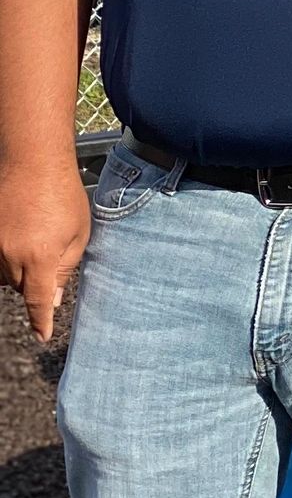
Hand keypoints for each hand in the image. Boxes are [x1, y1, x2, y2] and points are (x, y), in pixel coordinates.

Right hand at [0, 159, 89, 341]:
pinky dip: (5, 259)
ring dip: (18, 270)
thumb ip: (65, 267)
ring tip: (34, 242)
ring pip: (3, 275)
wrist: (33, 163)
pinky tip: (18, 241)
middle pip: (20, 287)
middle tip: (48, 259)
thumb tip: (55, 297)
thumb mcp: (78, 233)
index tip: (42, 335)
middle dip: (35, 283)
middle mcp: (10, 256)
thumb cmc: (63, 195)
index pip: (39, 300)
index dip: (40, 320)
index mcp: (39, 258)